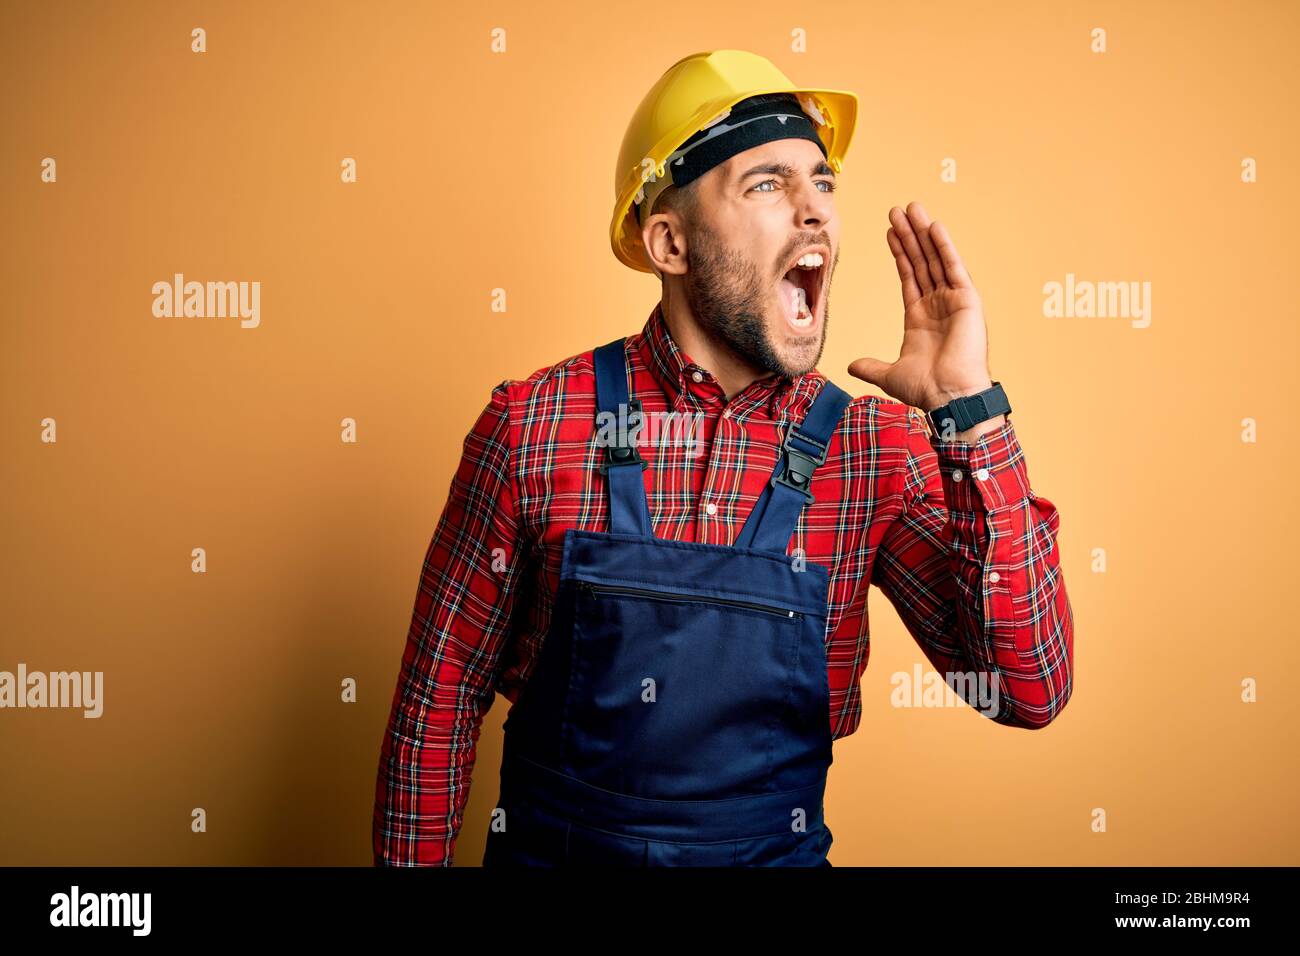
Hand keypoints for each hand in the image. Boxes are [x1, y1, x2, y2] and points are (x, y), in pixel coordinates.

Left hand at [848, 202, 1000, 432]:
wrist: (950, 397)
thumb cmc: (927, 390)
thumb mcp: (890, 375)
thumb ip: (872, 367)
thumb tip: (851, 366)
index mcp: (920, 318)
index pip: (908, 276)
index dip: (899, 254)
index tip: (890, 232)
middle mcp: (938, 305)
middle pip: (921, 262)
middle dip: (909, 236)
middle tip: (898, 210)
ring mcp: (953, 301)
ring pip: (935, 259)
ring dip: (924, 233)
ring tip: (912, 208)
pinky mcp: (967, 301)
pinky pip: (954, 267)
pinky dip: (944, 247)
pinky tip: (934, 226)